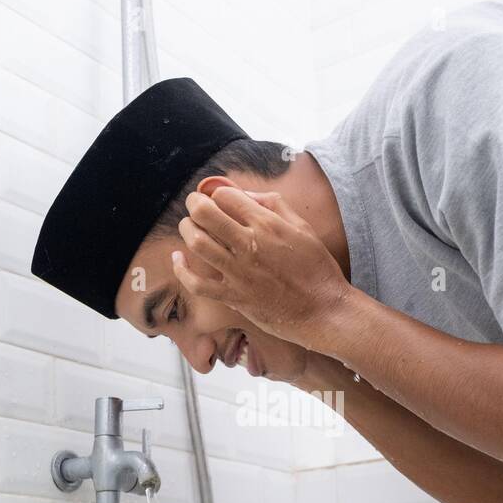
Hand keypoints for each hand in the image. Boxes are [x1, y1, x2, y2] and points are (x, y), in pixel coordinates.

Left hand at [171, 185, 350, 348]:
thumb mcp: (302, 226)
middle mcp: (250, 244)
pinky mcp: (234, 297)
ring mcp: (239, 272)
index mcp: (267, 224)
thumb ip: (273, 205)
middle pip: (205, 213)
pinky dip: (182, 270)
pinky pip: (197, 283)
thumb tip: (245, 194)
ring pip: (197, 242)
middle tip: (195, 205)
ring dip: (187, 229)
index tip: (217, 198)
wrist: (324, 310)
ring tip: (189, 226)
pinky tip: (178, 259)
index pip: (225, 195)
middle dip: (194, 203)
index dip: (216, 193)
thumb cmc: (316, 268)